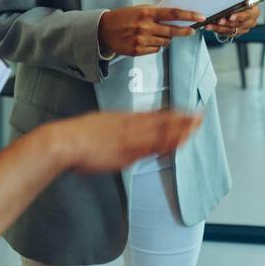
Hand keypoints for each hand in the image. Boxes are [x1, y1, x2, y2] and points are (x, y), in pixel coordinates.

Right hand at [42, 110, 202, 173]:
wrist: (64, 142)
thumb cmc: (76, 136)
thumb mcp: (98, 125)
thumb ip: (113, 129)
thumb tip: (119, 133)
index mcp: (122, 119)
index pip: (153, 116)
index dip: (171, 115)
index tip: (185, 113)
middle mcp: (129, 126)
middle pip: (161, 122)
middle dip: (181, 121)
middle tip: (200, 117)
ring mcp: (129, 138)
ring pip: (160, 133)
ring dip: (179, 130)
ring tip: (196, 127)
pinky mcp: (126, 151)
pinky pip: (152, 147)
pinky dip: (167, 143)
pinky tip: (179, 142)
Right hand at [98, 5, 203, 56]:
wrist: (103, 29)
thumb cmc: (123, 17)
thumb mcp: (139, 9)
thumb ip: (156, 13)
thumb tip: (174, 17)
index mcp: (147, 13)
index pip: (173, 14)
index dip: (189, 16)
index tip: (199, 17)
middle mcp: (146, 26)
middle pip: (173, 31)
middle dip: (185, 31)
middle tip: (191, 31)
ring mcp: (142, 39)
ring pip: (165, 42)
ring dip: (165, 39)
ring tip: (156, 34)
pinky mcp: (138, 50)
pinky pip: (156, 50)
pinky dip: (155, 46)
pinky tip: (147, 41)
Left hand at [203, 2, 260, 37]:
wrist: (240, 5)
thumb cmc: (240, 0)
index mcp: (254, 11)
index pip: (247, 15)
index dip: (238, 16)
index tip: (230, 17)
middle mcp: (251, 21)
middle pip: (239, 24)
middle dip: (227, 23)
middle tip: (219, 20)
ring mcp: (244, 28)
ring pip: (231, 30)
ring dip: (219, 28)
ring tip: (210, 25)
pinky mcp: (236, 33)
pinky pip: (226, 33)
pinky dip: (217, 30)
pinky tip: (210, 26)